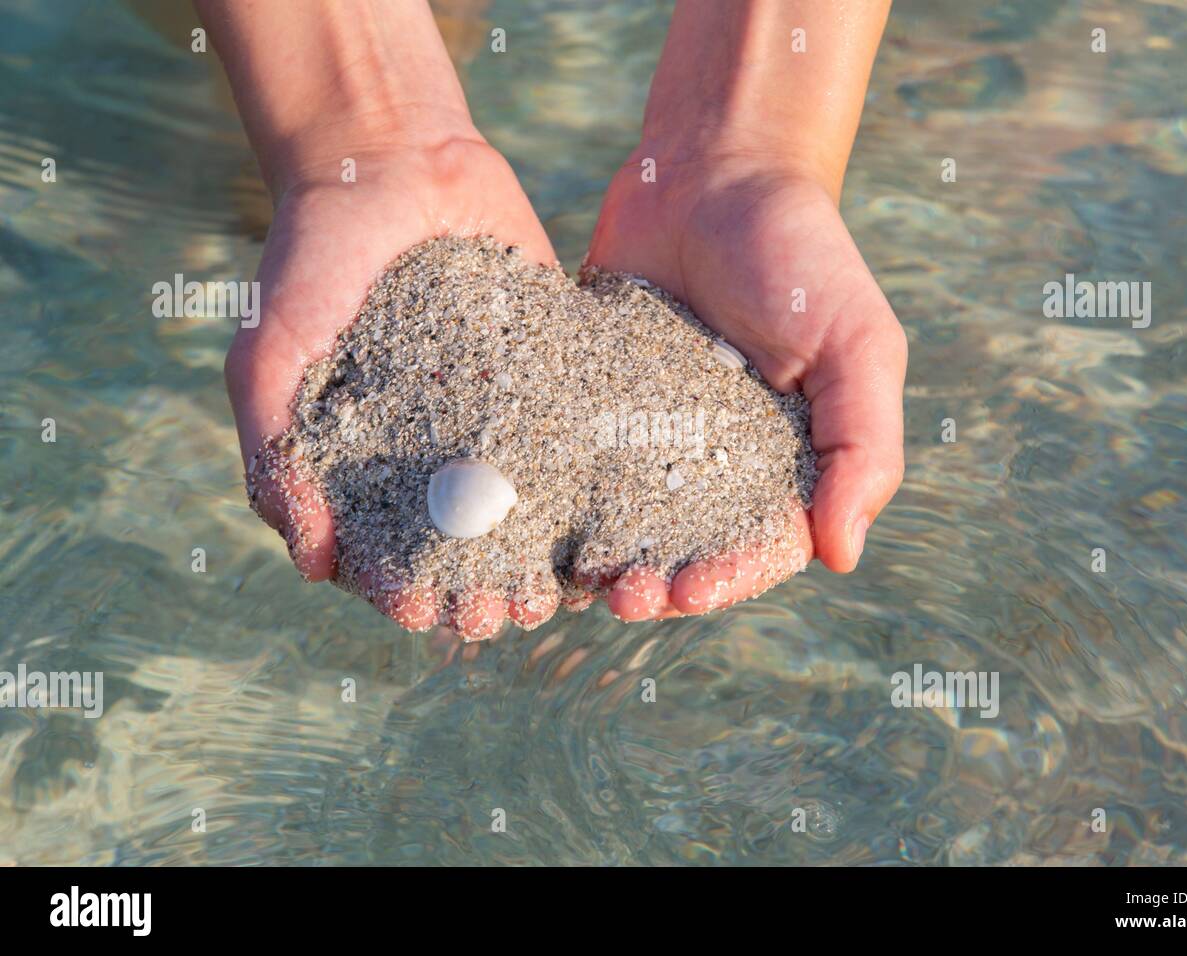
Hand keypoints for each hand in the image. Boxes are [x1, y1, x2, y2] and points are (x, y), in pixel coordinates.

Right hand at [227, 135, 561, 637]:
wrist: (391, 167)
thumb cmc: (308, 264)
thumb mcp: (269, 357)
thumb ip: (275, 456)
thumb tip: (311, 564)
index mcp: (369, 469)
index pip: (387, 555)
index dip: (401, 592)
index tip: (420, 611)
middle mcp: (439, 459)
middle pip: (467, 549)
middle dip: (484, 591)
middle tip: (504, 614)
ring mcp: (501, 425)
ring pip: (531, 513)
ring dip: (545, 562)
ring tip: (563, 592)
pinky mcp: (553, 383)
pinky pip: (578, 443)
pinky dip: (596, 486)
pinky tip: (616, 522)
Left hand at [585, 149, 906, 619]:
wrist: (712, 172)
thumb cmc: (802, 256)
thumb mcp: (858, 342)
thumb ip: (863, 444)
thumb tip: (842, 555)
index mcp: (786, 462)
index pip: (760, 546)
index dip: (728, 579)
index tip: (692, 591)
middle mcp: (716, 461)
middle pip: (683, 547)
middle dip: (655, 583)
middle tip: (622, 596)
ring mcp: (649, 436)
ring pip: (621, 519)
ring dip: (600, 557)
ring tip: (574, 576)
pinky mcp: (592, 402)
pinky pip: (570, 460)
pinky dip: (553, 497)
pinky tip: (528, 520)